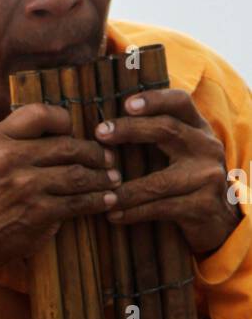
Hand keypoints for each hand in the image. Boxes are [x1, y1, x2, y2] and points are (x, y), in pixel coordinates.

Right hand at [0, 101, 119, 309]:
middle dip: (95, 153)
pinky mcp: (38, 212)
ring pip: (78, 174)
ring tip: (113, 179)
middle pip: (68, 145)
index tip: (76, 131)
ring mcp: (26, 185)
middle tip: (108, 159)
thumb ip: (14, 143)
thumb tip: (60, 134)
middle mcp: (10, 158)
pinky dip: (98, 200)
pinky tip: (107, 200)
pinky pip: (78, 202)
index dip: (65, 121)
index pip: (40, 114)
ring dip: (102, 177)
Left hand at [96, 88, 241, 256]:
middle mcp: (207, 147)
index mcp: (198, 129)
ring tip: (100, 191)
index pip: (180, 103)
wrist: (219, 219)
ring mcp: (208, 177)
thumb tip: (105, 126)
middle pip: (167, 130)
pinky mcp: (203, 205)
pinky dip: (134, 212)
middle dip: (130, 129)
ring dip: (125, 189)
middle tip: (100, 132)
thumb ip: (156, 136)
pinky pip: (161, 208)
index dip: (154, 99)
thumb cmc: (186, 181)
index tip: (126, 104)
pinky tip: (114, 215)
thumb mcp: (180, 152)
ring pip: (159, 181)